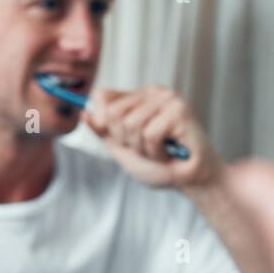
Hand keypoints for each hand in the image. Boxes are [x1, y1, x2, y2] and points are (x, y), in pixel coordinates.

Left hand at [83, 85, 220, 187]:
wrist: (189, 180)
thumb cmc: (160, 164)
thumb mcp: (122, 147)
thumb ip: (104, 131)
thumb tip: (84, 113)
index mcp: (138, 97)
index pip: (102, 96)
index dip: (101, 120)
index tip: (118, 138)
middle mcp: (152, 92)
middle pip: (113, 112)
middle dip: (125, 140)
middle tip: (146, 147)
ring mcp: (167, 99)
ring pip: (131, 124)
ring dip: (142, 148)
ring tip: (159, 150)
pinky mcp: (179, 111)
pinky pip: (149, 134)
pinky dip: (156, 151)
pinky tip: (169, 152)